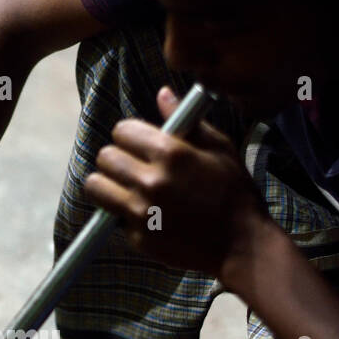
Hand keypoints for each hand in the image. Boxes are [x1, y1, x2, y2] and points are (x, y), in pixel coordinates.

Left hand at [84, 87, 267, 276]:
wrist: (242, 245)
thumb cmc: (235, 192)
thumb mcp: (219, 148)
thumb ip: (186, 120)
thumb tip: (162, 93)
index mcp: (170, 153)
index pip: (122, 131)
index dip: (129, 135)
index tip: (137, 144)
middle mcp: (150, 181)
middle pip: (105, 157)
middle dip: (116, 158)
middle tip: (130, 167)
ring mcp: (141, 212)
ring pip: (96, 187)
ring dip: (107, 184)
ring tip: (123, 187)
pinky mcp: (138, 238)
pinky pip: (112, 217)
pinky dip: (123, 215)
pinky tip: (146, 215)